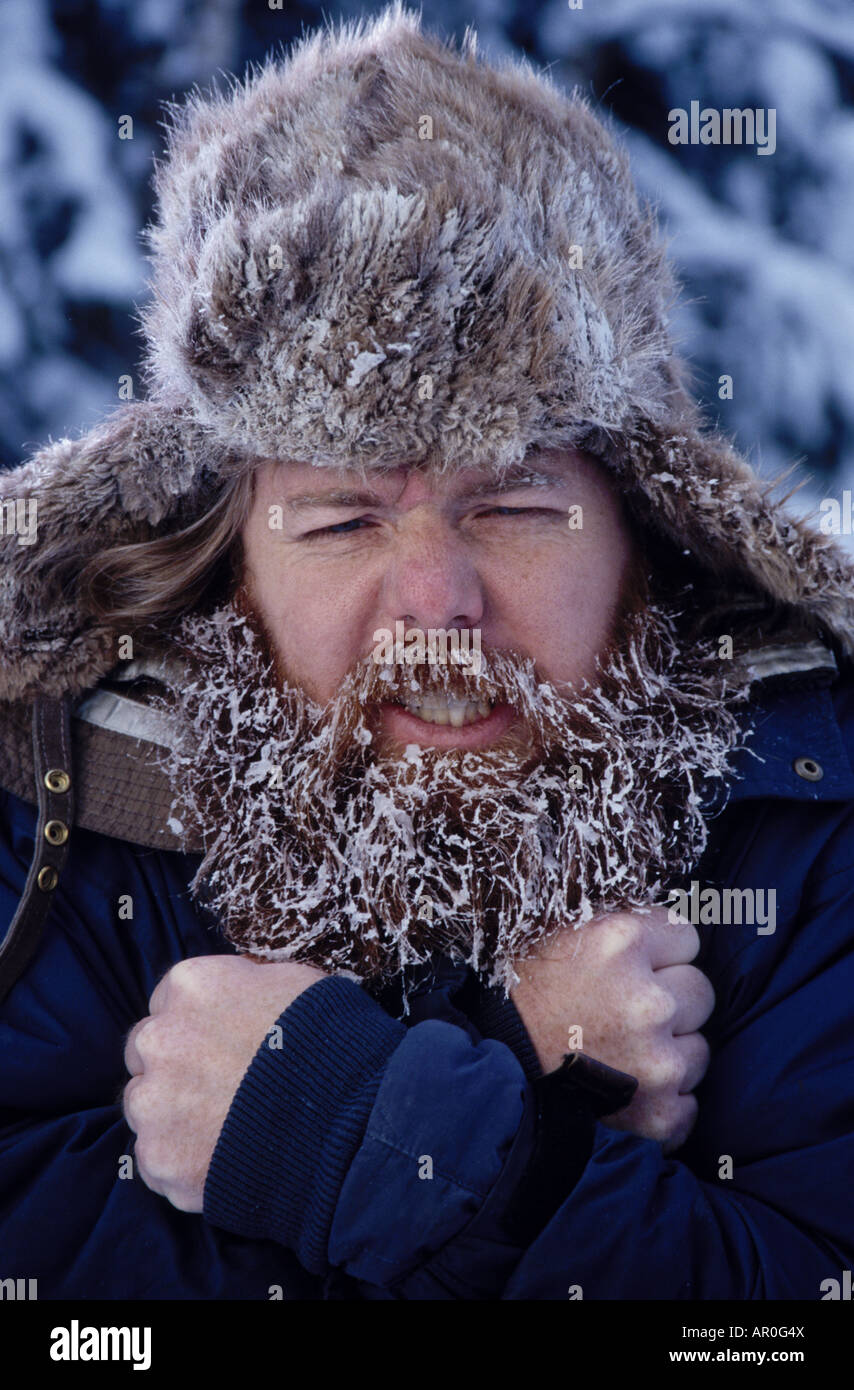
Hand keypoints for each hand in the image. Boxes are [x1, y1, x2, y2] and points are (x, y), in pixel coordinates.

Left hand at [123, 955, 325, 1210]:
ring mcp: (153, 1103)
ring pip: (146, 1108)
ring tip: (226, 1131)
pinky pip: (157, 1161)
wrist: (348, 1119)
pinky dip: (183, 1164)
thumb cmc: (331, 1041)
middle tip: (220, 1090)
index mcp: (190, 986)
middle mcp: (158, 1038)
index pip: (168, 1004)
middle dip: (176, 1069)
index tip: (221, 1046)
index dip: (198, 1027)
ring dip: (174, 1117)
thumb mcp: (291, 982)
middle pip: (146, 1054)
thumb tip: (235, 999)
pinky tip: (222, 1162)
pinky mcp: (159, 1160)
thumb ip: (244, 986)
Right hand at [510, 908, 713, 1151]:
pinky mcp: (659, 1109)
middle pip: (700, 990)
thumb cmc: (529, 995)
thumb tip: (679, 904)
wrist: (497, 1065)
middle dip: (670, 999)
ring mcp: (658, 1060)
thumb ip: (622, 922)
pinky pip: (690, 1104)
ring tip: (621, 1051)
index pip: (687, 936)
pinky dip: (665, 1102)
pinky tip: (629, 1090)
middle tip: (624, 1010)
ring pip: (698, 1048)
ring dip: (669, 1051)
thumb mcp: (566, 933)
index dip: (660, 953)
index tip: (632, 968)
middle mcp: (648, 1001)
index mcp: (624, 942)